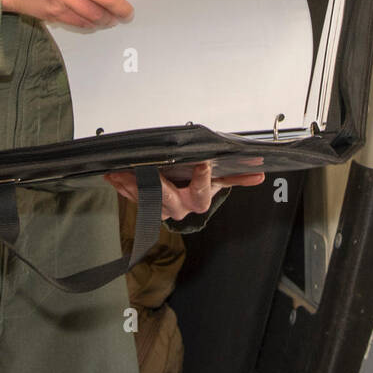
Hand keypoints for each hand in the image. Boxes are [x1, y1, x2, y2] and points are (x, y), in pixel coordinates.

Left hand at [104, 161, 266, 220]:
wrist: (187, 204)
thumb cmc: (201, 188)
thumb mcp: (220, 181)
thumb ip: (238, 177)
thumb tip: (260, 174)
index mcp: (199, 199)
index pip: (203, 190)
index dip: (203, 178)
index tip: (203, 164)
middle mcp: (180, 207)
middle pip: (168, 198)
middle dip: (156, 184)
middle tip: (147, 171)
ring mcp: (162, 208)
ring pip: (147, 198)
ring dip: (132, 185)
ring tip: (120, 172)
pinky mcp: (147, 205)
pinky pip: (134, 197)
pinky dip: (123, 186)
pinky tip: (113, 176)